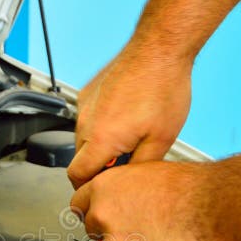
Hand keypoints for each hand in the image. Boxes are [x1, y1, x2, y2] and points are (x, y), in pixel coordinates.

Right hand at [68, 48, 192, 188]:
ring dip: (101, 145)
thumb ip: (139, 167)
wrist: (160, 49)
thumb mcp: (162, 139)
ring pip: (84, 139)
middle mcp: (86, 123)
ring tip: (130, 138)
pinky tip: (126, 118)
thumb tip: (128, 183)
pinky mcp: (88, 92)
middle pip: (81, 159)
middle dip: (98, 167)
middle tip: (125, 165)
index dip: (85, 188)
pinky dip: (101, 126)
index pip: (77, 176)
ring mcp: (85, 105)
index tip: (97, 191)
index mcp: (101, 139)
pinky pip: (88, 119)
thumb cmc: (164, 88)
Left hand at [70, 161, 212, 240]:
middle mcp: (103, 215)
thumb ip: (120, 188)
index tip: (97, 215)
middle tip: (136, 226)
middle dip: (109, 230)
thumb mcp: (144, 172)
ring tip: (158, 235)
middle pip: (93, 229)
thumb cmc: (186, 188)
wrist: (208, 208)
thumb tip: (116, 198)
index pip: (79, 204)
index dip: (92, 210)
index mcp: (103, 189)